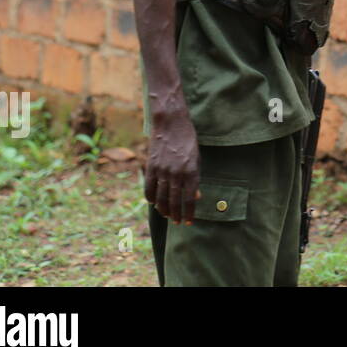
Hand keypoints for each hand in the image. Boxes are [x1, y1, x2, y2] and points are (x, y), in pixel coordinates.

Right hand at [145, 110, 200, 225]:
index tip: (189, 221)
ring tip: (168, 216)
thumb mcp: (197, 158)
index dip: (189, 212)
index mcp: (191, 171)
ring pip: (161, 198)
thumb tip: (197, 197)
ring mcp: (162, 171)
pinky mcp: (151, 167)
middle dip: (177, 215)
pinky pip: (149, 188)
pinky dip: (151, 198)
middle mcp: (176, 173)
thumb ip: (196, 177)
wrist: (171, 124)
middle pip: (175, 201)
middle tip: (178, 222)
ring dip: (164, 210)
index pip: (190, 198)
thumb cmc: (188, 140)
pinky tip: (154, 203)